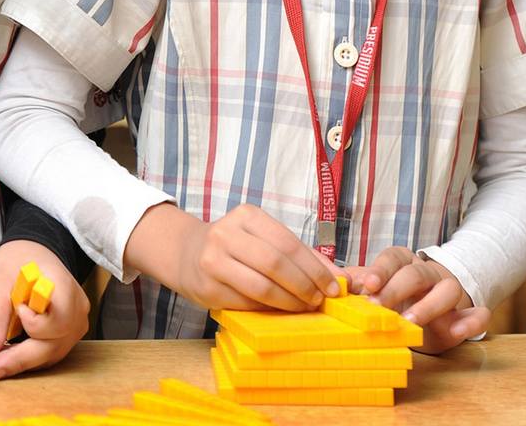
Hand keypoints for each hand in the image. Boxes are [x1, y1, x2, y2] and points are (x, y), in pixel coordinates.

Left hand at [0, 240, 89, 378]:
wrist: (34, 251)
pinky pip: (52, 350)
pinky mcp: (70, 329)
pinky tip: (10, 354)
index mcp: (63, 286)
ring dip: (23, 361)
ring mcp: (76, 319)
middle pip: (55, 344)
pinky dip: (31, 356)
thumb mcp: (1, 279)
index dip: (36, 326)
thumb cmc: (20, 260)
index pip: (60, 321)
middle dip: (20, 359)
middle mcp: (77, 306)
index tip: (18, 312)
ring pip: (53, 352)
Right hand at [124, 202, 340, 312]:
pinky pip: (246, 302)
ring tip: (304, 307)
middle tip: (320, 300)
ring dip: (289, 302)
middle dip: (304, 285)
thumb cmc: (236, 245)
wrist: (187, 253)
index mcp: (247, 216)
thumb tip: (338, 277)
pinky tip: (280, 310)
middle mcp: (227, 234)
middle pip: (276, 264)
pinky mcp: (206, 287)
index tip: (333, 286)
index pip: (288, 243)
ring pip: (261, 286)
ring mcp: (213, 260)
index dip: (314, 268)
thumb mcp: (264, 238)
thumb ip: (300, 254)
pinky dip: (268, 309)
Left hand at [347, 246, 490, 353]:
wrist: (432, 310)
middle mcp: (429, 272)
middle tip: (378, 309)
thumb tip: (336, 283)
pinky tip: (459, 331)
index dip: (381, 269)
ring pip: (448, 288)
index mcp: (405, 264)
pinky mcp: (467, 313)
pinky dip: (473, 320)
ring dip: (429, 305)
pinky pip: (479, 312)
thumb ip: (358, 284)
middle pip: (416, 273)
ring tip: (410, 322)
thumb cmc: (398, 297)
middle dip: (396, 289)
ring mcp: (450, 291)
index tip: (368, 285)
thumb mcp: (378, 289)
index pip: (394, 257)